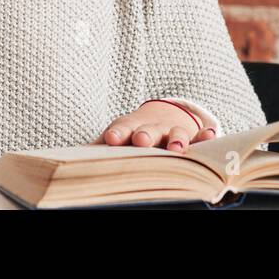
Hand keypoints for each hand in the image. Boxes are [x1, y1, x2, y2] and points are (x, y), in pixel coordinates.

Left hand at [90, 100, 217, 152]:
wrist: (160, 116)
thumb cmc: (132, 134)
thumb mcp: (116, 139)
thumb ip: (96, 150)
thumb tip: (68, 162)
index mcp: (129, 128)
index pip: (121, 128)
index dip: (117, 134)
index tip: (110, 140)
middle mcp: (151, 128)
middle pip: (147, 130)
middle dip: (144, 135)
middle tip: (141, 141)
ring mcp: (172, 129)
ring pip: (175, 132)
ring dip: (176, 138)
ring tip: (176, 147)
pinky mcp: (192, 135)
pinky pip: (201, 136)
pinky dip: (206, 136)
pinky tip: (210, 136)